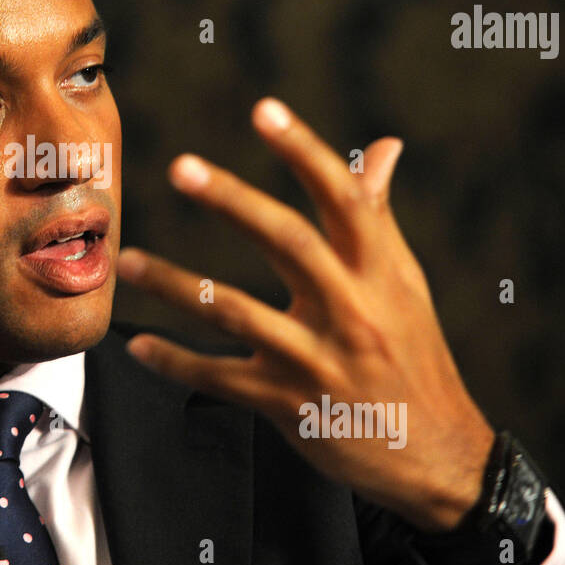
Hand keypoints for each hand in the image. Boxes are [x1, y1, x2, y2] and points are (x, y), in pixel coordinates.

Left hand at [116, 97, 494, 532]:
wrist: (437, 454)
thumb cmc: (414, 354)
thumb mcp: (406, 284)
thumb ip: (378, 216)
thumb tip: (382, 146)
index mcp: (381, 271)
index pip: (345, 198)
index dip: (305, 151)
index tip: (263, 110)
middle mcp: (353, 309)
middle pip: (289, 243)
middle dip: (233, 202)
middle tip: (181, 167)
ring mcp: (319, 360)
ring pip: (236, 311)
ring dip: (175, 283)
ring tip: (126, 260)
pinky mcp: (291, 405)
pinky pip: (221, 378)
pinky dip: (176, 361)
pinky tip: (139, 344)